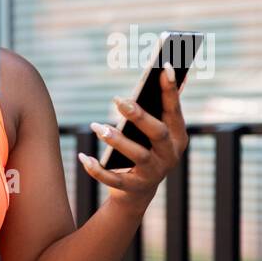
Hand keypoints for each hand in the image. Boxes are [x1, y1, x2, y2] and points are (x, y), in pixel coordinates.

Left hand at [79, 60, 188, 207]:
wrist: (138, 193)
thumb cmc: (147, 151)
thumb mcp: (158, 131)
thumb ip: (164, 107)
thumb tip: (175, 73)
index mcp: (178, 137)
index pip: (174, 110)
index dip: (171, 90)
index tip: (166, 66)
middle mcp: (169, 155)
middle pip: (157, 133)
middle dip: (139, 116)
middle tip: (118, 100)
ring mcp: (153, 173)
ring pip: (138, 155)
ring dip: (117, 140)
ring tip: (97, 127)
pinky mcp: (133, 187)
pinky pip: (113, 178)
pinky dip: (96, 169)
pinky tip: (83, 156)